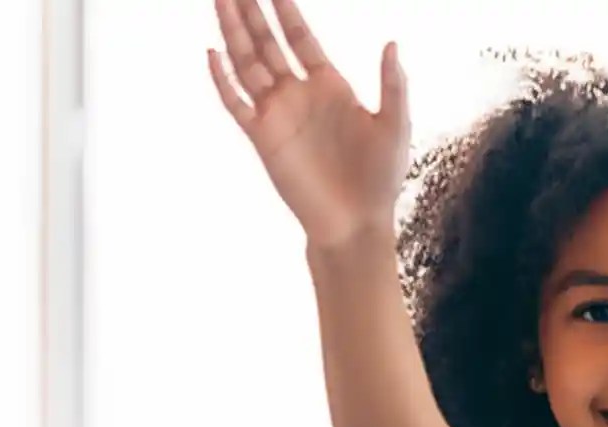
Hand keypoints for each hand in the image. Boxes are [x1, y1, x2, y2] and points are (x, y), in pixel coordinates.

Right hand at [208, 0, 409, 245]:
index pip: (300, 38)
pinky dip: (222, 79)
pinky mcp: (262, 138)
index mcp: (330, 86)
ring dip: (233, 33)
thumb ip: (393, 85)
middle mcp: (298, 94)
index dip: (286, 10)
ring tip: (221, 1)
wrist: (356, 223)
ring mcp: (278, 114)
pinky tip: (212, 53)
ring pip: (248, 64)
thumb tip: (391, 43)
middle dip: (251, 12)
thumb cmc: (379, 178)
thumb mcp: (394, 126)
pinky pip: (236, 104)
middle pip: (267, 43)